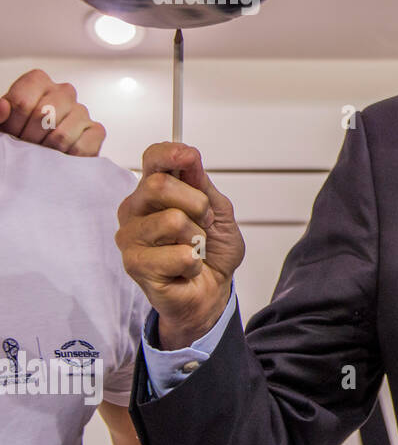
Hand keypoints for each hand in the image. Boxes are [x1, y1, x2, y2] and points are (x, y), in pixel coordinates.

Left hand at [0, 68, 104, 154]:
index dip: (13, 124)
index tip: (12, 133)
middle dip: (30, 138)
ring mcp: (82, 110)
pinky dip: (67, 158)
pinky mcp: (97, 130)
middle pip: (43, 116)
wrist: (35, 154)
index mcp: (38, 81)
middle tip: (27, 145)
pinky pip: (81, 148)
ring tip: (43, 151)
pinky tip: (61, 155)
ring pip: (61, 135)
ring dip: (48, 151)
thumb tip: (3, 107)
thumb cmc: (16, 135)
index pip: (22, 102)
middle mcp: (64, 91)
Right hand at [116, 142, 244, 348]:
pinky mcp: (134, 264)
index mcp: (154, 191)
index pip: (152, 158)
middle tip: (204, 223)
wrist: (213, 290)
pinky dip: (193, 263)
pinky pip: (177, 254)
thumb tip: (188, 155)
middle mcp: (136, 209)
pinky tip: (184, 269)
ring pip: (172, 220)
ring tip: (193, 248)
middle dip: (197, 204)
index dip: (171, 154)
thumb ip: (202, 185)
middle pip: (158, 185)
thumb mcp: (218, 211)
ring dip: (196, 238)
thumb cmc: (212, 251)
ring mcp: (131, 237)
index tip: (189, 158)